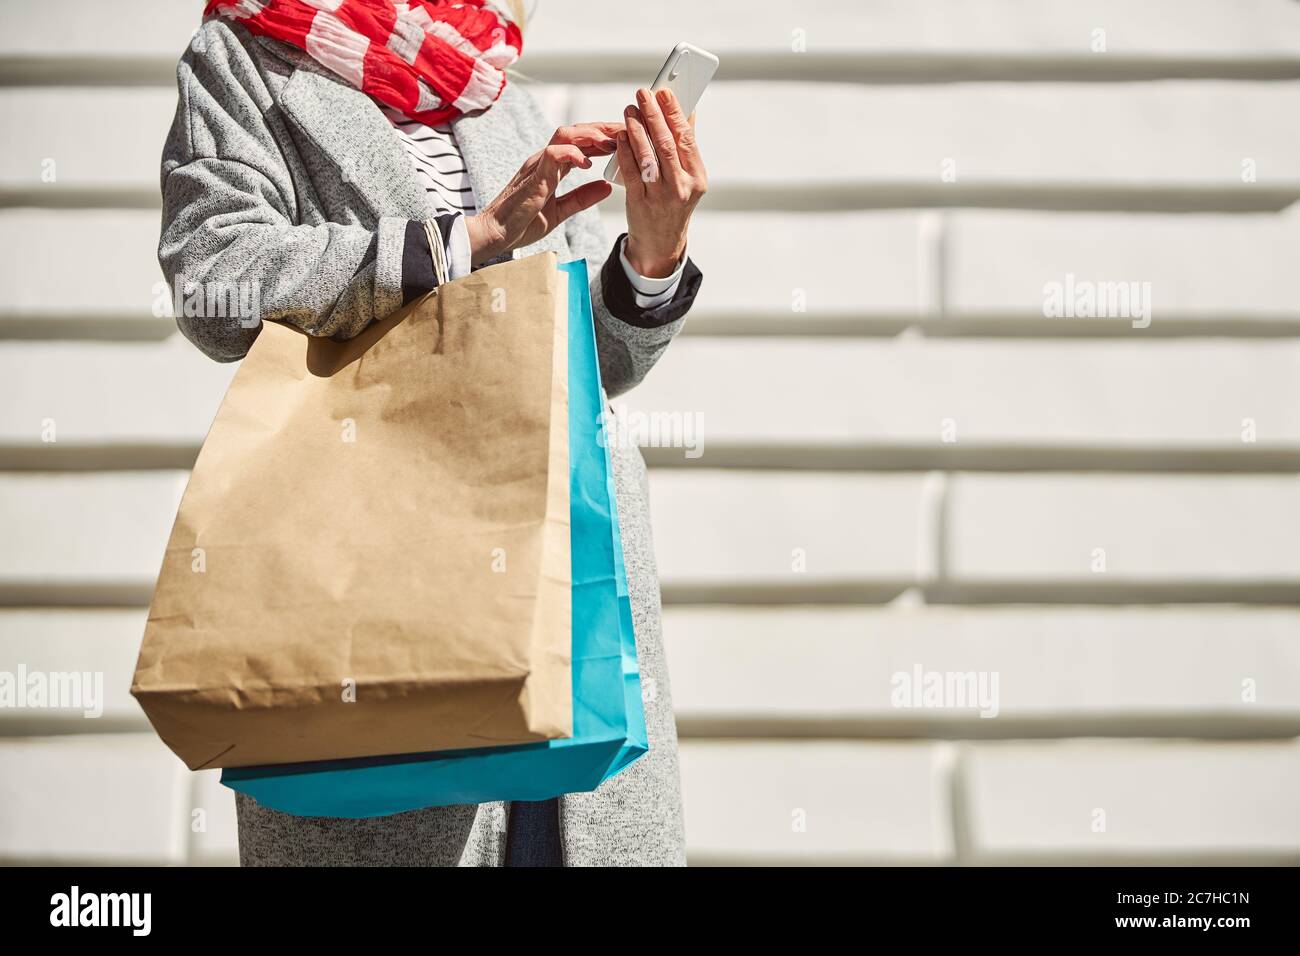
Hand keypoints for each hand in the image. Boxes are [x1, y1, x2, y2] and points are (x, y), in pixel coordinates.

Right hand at [466, 123, 619, 265]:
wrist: (495, 234)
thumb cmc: (522, 224)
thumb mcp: (561, 211)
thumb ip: (582, 198)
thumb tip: (606, 186)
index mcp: (552, 166)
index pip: (582, 142)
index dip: (605, 137)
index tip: (626, 139)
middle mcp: (545, 159)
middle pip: (577, 131)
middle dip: (604, 129)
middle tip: (627, 131)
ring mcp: (538, 164)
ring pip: (566, 135)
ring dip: (591, 135)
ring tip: (611, 143)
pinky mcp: (533, 175)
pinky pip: (553, 153)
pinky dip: (573, 154)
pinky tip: (588, 163)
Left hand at [616, 87, 707, 277]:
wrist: (660, 242)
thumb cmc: (674, 203)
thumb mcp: (688, 178)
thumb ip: (686, 146)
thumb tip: (688, 110)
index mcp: (697, 177)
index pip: (686, 139)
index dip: (675, 113)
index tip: (664, 92)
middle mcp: (681, 188)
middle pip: (666, 144)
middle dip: (654, 115)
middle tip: (643, 94)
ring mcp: (660, 197)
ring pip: (647, 157)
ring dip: (637, 129)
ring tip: (630, 110)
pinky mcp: (640, 203)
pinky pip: (630, 172)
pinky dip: (625, 151)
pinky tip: (621, 135)